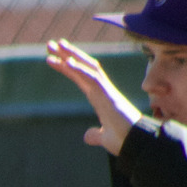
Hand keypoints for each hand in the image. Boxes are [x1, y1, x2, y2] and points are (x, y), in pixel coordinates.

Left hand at [46, 39, 142, 155]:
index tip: (52, 59)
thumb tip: (87, 136)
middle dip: (68, 54)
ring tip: (55, 45)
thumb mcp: (105, 138)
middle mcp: (103, 90)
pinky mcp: (108, 95)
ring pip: (88, 67)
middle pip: (83, 67)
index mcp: (100, 98)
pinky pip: (92, 77)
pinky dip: (79, 69)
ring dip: (71, 55)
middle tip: (51, 44)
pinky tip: (67, 62)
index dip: (67, 68)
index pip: (80, 78)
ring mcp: (106, 91)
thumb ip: (96, 135)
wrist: (136, 143)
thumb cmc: (124, 139)